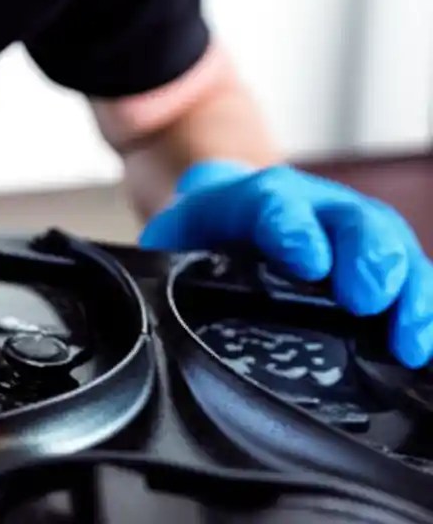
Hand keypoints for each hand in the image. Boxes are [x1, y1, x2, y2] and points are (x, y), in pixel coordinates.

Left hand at [140, 160, 432, 367]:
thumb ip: (162, 258)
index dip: (290, 227)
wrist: (223, 206)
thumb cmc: (199, 231)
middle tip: (368, 296)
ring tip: (410, 336)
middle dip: (366, 257)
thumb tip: (137, 290)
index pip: (270, 202)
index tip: (305, 259)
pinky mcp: (371, 265)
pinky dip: (420, 309)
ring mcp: (347, 234)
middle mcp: (311, 207)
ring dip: (409, 292)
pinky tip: (423, 344)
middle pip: (351, 220)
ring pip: (390, 249)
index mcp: (251, 196)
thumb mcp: (170, 238)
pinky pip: (407, 280)